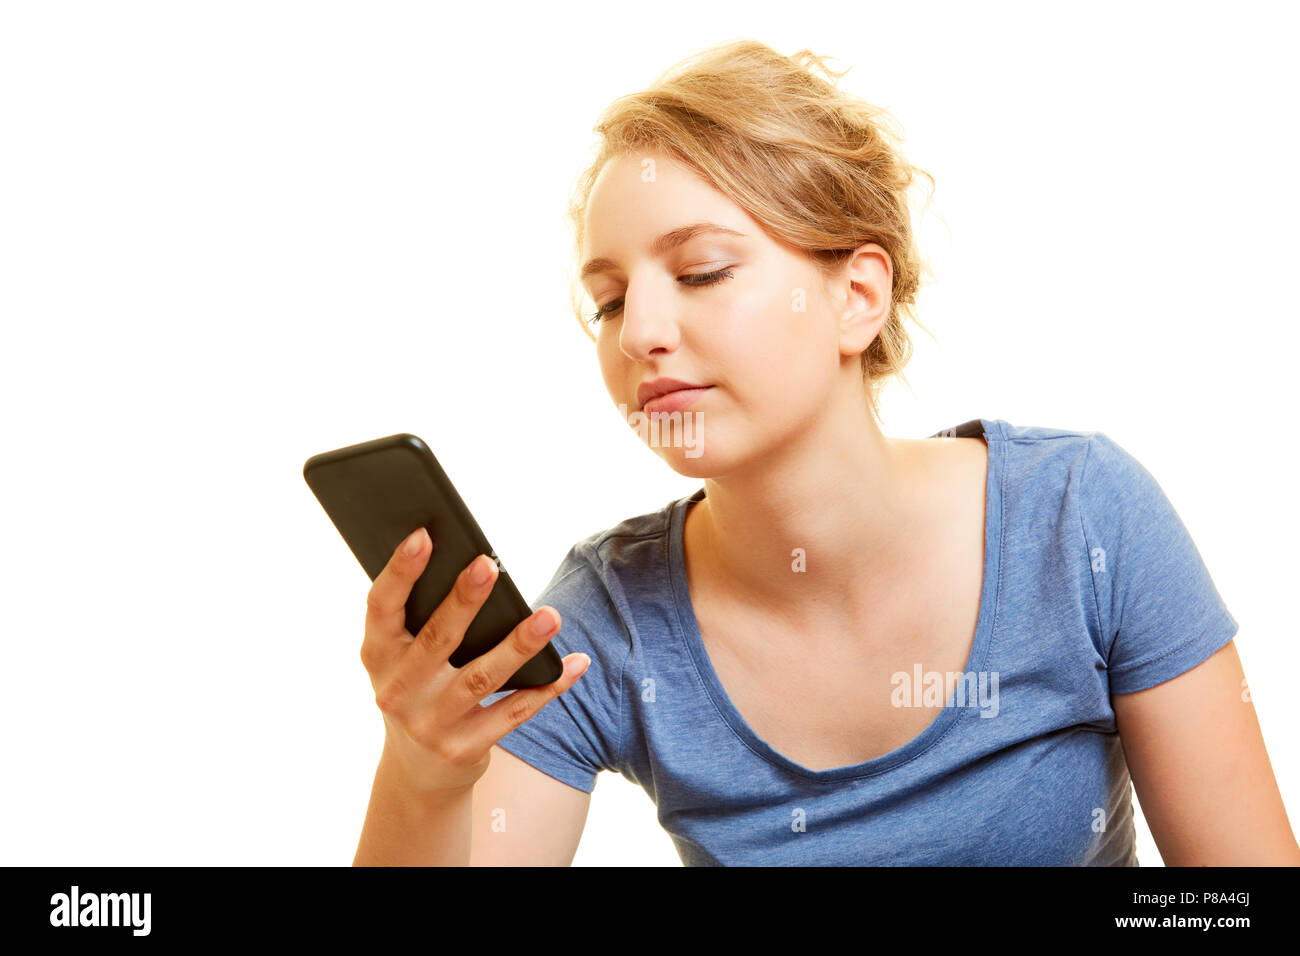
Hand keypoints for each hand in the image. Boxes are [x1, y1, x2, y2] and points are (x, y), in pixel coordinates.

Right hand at [360, 527, 589, 794]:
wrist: (418, 772)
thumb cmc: (420, 688)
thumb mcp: (405, 659)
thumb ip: (426, 620)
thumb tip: (478, 566)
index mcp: (378, 655)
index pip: (381, 606)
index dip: (399, 571)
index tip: (423, 534)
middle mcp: (397, 691)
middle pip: (436, 639)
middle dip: (464, 600)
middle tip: (489, 564)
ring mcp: (429, 724)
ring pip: (480, 678)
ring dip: (518, 646)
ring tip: (549, 617)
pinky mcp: (463, 749)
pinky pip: (513, 712)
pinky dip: (548, 687)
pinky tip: (575, 663)